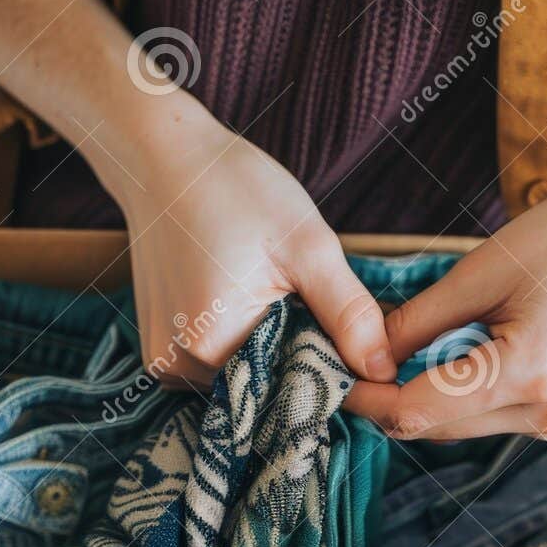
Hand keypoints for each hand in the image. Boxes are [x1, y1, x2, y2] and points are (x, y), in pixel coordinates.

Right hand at [103, 105, 391, 387]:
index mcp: (212, 347)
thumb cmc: (235, 190)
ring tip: (261, 286)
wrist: (164, 159)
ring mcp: (165, 362)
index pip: (293, 387)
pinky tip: (240, 294)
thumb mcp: (307, 247)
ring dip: (270, 346)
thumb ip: (348, 315)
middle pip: (267, 386)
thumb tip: (384, 373)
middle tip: (296, 288)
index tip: (333, 315)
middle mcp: (179, 368)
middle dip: (298, 351)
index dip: (328, 363)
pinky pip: (219, 364)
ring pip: (245, 376)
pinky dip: (243, 341)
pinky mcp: (162, 351)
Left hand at [344, 161, 546, 438]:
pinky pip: (492, 412)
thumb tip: (368, 352)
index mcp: (528, 374)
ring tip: (390, 351)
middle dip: (388, 398)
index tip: (325, 372)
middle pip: (435, 426)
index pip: (416, 409)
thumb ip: (421, 320)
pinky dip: (460, 390)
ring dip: (423, 395)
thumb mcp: (487, 267)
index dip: (364, 396)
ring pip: (462, 424)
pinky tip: (445, 351)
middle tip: (345, 359)